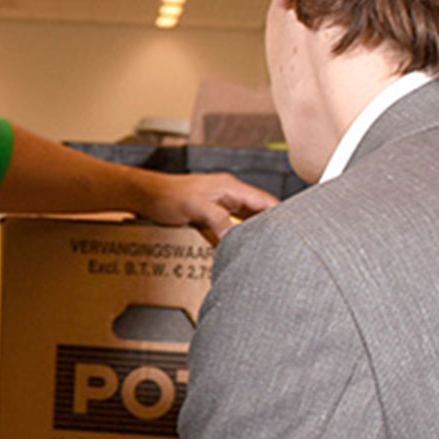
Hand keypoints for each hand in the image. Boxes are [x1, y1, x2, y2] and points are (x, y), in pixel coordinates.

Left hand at [135, 170, 277, 240]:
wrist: (147, 195)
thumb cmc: (169, 197)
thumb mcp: (197, 209)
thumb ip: (220, 221)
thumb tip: (236, 239)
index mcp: (232, 188)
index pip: (266, 201)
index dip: (281, 216)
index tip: (292, 232)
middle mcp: (230, 194)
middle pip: (259, 211)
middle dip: (269, 228)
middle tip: (280, 247)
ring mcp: (221, 203)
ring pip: (247, 219)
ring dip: (253, 232)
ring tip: (264, 250)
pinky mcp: (212, 212)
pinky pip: (232, 224)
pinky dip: (238, 235)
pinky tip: (240, 247)